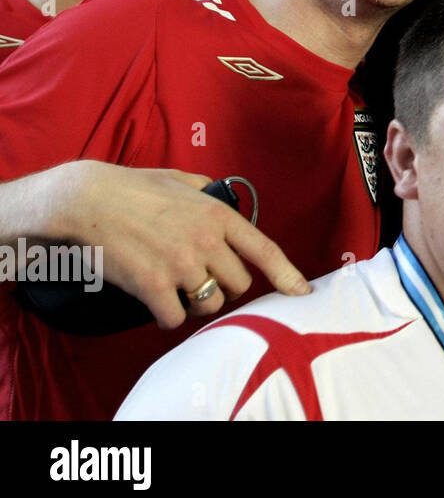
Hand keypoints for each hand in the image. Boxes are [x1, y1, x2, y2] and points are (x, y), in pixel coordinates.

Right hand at [47, 161, 309, 328]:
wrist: (87, 200)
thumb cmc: (133, 187)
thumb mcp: (181, 179)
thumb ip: (208, 191)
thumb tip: (222, 195)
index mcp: (217, 215)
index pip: (265, 250)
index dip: (288, 275)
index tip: (302, 293)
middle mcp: (206, 241)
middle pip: (238, 285)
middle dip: (224, 286)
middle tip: (201, 279)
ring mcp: (180, 265)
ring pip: (210, 304)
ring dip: (197, 303)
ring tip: (177, 289)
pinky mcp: (153, 286)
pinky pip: (176, 318)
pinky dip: (168, 316)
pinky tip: (157, 303)